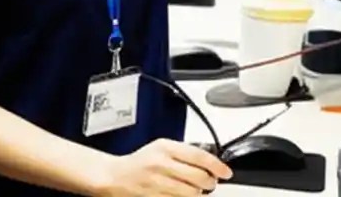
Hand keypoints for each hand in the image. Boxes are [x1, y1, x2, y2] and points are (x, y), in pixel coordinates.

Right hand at [96, 139, 231, 196]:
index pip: (200, 156)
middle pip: (200, 178)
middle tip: (209, 182)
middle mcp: (161, 165)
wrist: (115, 177)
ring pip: (192, 193)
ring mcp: (158, 184)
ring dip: (198, 194)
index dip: (217, 166)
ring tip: (194, 189)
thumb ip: (184, 152)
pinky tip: (182, 195)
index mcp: (164, 148)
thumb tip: (211, 161)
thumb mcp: (160, 148)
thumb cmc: (139, 163)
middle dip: (210, 182)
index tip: (225, 172)